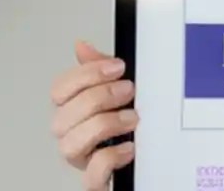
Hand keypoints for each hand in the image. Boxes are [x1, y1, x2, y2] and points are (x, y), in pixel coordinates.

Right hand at [49, 40, 137, 189]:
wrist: (163, 162)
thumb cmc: (142, 125)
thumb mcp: (126, 92)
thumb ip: (105, 70)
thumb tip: (82, 46)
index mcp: (80, 113)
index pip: (60, 92)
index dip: (85, 75)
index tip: (117, 67)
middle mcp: (78, 137)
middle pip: (60, 118)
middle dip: (96, 98)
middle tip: (127, 91)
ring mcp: (87, 161)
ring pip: (68, 146)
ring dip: (102, 125)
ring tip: (132, 119)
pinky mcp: (99, 182)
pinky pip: (91, 177)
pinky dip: (108, 159)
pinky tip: (128, 147)